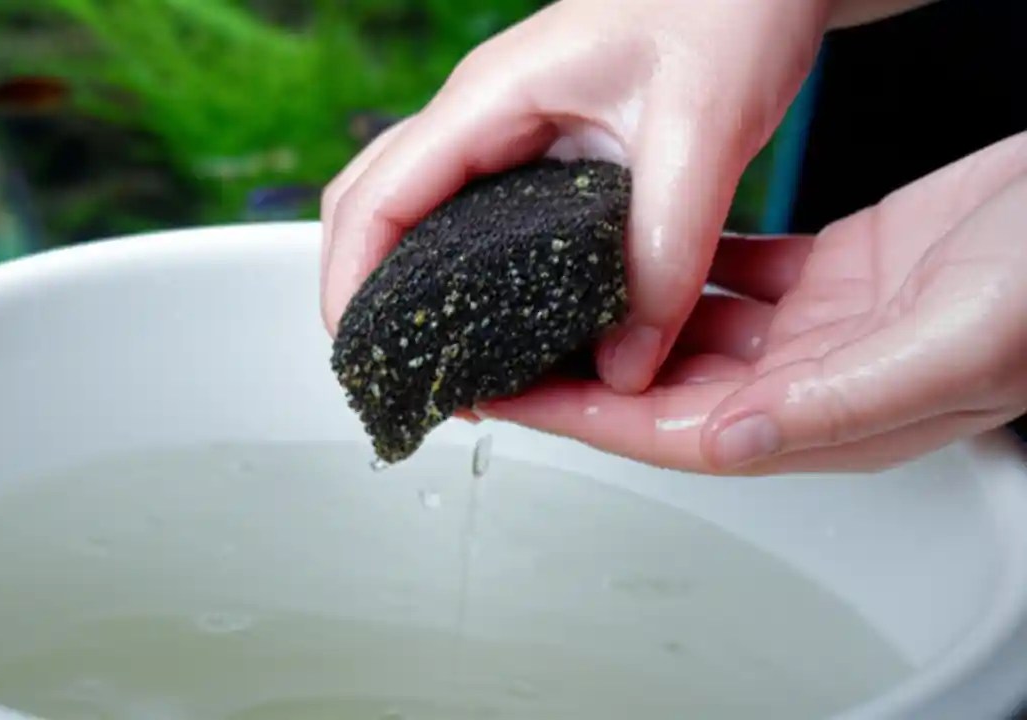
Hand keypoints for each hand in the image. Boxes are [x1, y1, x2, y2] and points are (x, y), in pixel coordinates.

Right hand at [320, 0, 829, 392]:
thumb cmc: (729, 9)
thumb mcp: (704, 131)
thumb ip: (666, 251)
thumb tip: (624, 367)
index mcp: (490, 100)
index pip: (377, 197)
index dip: (351, 285)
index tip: (364, 359)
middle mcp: (482, 115)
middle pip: (370, 205)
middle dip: (361, 293)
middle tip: (395, 379)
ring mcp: (507, 131)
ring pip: (413, 211)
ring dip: (402, 285)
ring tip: (436, 368)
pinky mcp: (542, 151)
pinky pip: (470, 217)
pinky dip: (456, 274)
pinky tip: (493, 325)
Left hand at [477, 131, 1026, 473]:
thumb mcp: (951, 342)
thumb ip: (836, 403)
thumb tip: (728, 439)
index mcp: (824, 417)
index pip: (667, 431)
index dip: (579, 418)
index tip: (506, 399)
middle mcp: (809, 382)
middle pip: (659, 385)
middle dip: (574, 370)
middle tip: (497, 342)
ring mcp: (818, 329)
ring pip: (690, 329)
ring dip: (616, 316)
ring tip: (542, 295)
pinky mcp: (832, 275)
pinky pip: (735, 274)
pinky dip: (681, 262)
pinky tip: (637, 243)